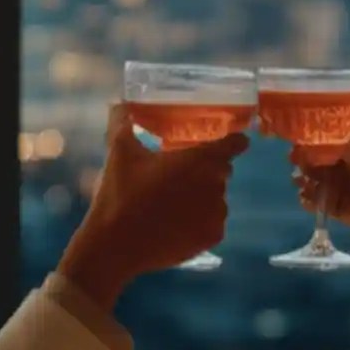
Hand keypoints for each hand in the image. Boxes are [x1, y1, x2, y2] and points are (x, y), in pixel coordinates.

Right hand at [59, 103, 248, 309]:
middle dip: (204, 169)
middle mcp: (216, 185)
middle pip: (222, 169)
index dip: (232, 140)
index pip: (235, 143)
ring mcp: (217, 214)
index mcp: (200, 160)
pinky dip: (199, 219)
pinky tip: (175, 222)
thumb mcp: (118, 151)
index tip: (224, 140)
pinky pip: (213, 220)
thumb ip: (122, 121)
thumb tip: (119, 102)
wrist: (115, 246)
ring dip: (201, 195)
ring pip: (216, 196)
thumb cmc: (120, 194)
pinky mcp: (213, 237)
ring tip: (171, 202)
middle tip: (176, 174)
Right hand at [293, 137, 349, 286]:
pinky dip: (307, 201)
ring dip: (301, 180)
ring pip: (308, 181)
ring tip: (302, 181)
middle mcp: (336, 167)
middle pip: (312, 161)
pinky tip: (307, 198)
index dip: (312, 141)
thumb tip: (337, 140)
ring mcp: (333, 187)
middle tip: (295, 160)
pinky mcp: (332, 207)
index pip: (324, 143)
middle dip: (302, 160)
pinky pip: (313, 203)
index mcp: (347, 151)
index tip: (302, 140)